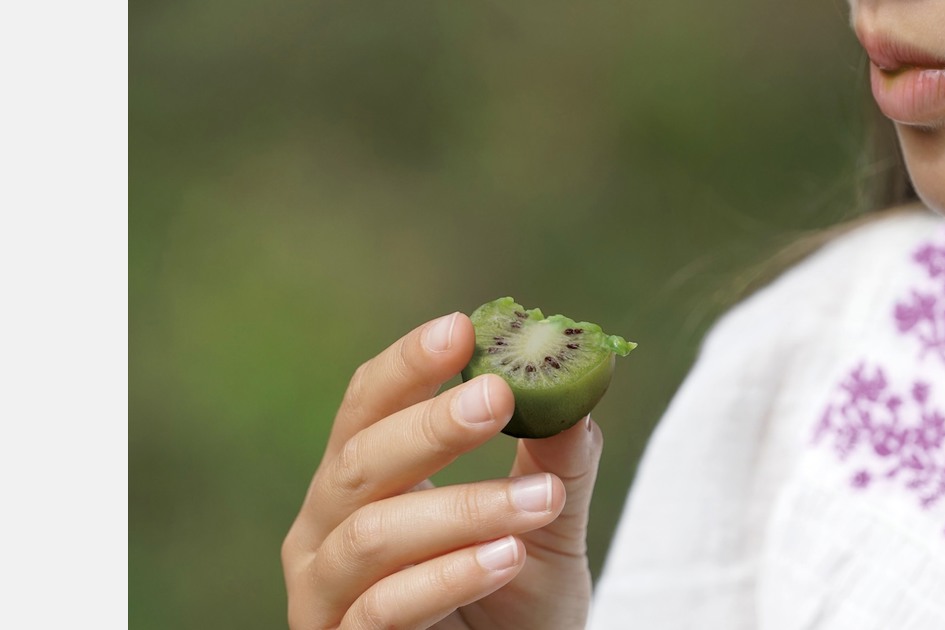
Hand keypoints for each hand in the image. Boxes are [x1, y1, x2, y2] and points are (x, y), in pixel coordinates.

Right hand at [281, 312, 602, 628]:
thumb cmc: (514, 602)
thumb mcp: (546, 526)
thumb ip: (557, 464)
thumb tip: (580, 387)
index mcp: (362, 479)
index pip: (368, 406)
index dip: (409, 366)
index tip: (463, 328)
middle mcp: (327, 528)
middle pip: (359, 459)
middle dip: (431, 425)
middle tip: (498, 396)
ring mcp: (325, 592)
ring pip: (373, 533)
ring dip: (462, 509)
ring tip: (539, 500)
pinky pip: (383, 607)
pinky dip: (448, 577)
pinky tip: (506, 556)